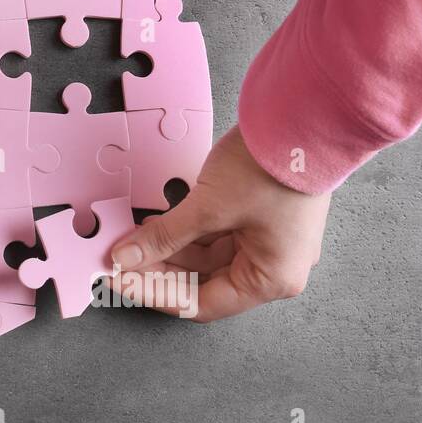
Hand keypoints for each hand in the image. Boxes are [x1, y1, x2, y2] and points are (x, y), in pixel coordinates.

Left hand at [106, 125, 330, 321]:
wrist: (301, 118)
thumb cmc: (272, 167)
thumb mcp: (208, 207)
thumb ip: (163, 237)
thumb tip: (126, 258)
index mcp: (271, 279)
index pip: (201, 303)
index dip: (155, 293)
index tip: (121, 281)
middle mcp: (274, 266)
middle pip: (203, 281)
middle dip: (158, 270)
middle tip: (120, 260)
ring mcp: (267, 240)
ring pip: (206, 258)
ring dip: (168, 250)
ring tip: (132, 240)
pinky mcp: (258, 216)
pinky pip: (214, 235)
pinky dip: (184, 233)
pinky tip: (155, 225)